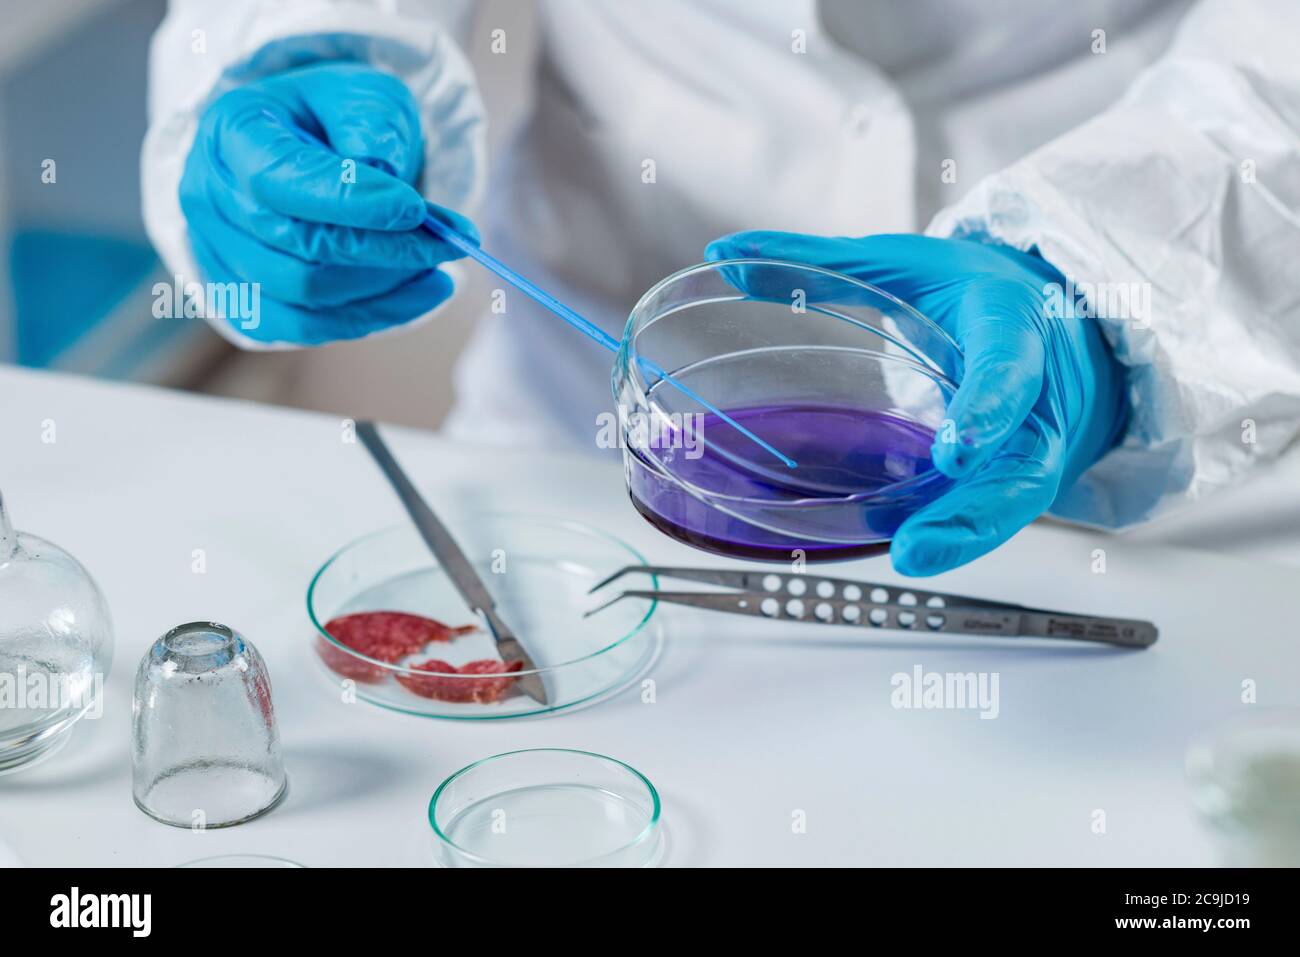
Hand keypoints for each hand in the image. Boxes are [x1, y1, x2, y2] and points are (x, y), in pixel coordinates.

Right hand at [179, 61, 476, 344]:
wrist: (305, 147)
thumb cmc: (331, 117)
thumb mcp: (358, 93)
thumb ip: (368, 120)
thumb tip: (380, 167)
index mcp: (230, 132)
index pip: (283, 182)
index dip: (352, 201)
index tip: (417, 210)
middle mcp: (209, 198)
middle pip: (299, 247)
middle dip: (387, 249)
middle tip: (451, 242)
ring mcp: (218, 256)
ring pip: (306, 295)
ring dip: (384, 287)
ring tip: (439, 266)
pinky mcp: (242, 302)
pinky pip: (304, 328)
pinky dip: (369, 317)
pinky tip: (417, 295)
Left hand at [705, 232, 1128, 575]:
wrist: (1046, 312)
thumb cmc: (968, 288)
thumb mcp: (903, 261)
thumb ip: (820, 261)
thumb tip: (725, 256)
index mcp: (1010, 325)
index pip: (1008, 370)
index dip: (988, 410)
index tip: (955, 451)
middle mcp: (1034, 395)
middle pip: (1022, 467)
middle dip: (976, 512)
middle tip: (918, 546)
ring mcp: (1027, 443)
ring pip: (1012, 504)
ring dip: (962, 538)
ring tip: (911, 558)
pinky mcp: (1010, 476)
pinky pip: (990, 512)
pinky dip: (954, 534)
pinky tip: (908, 547)